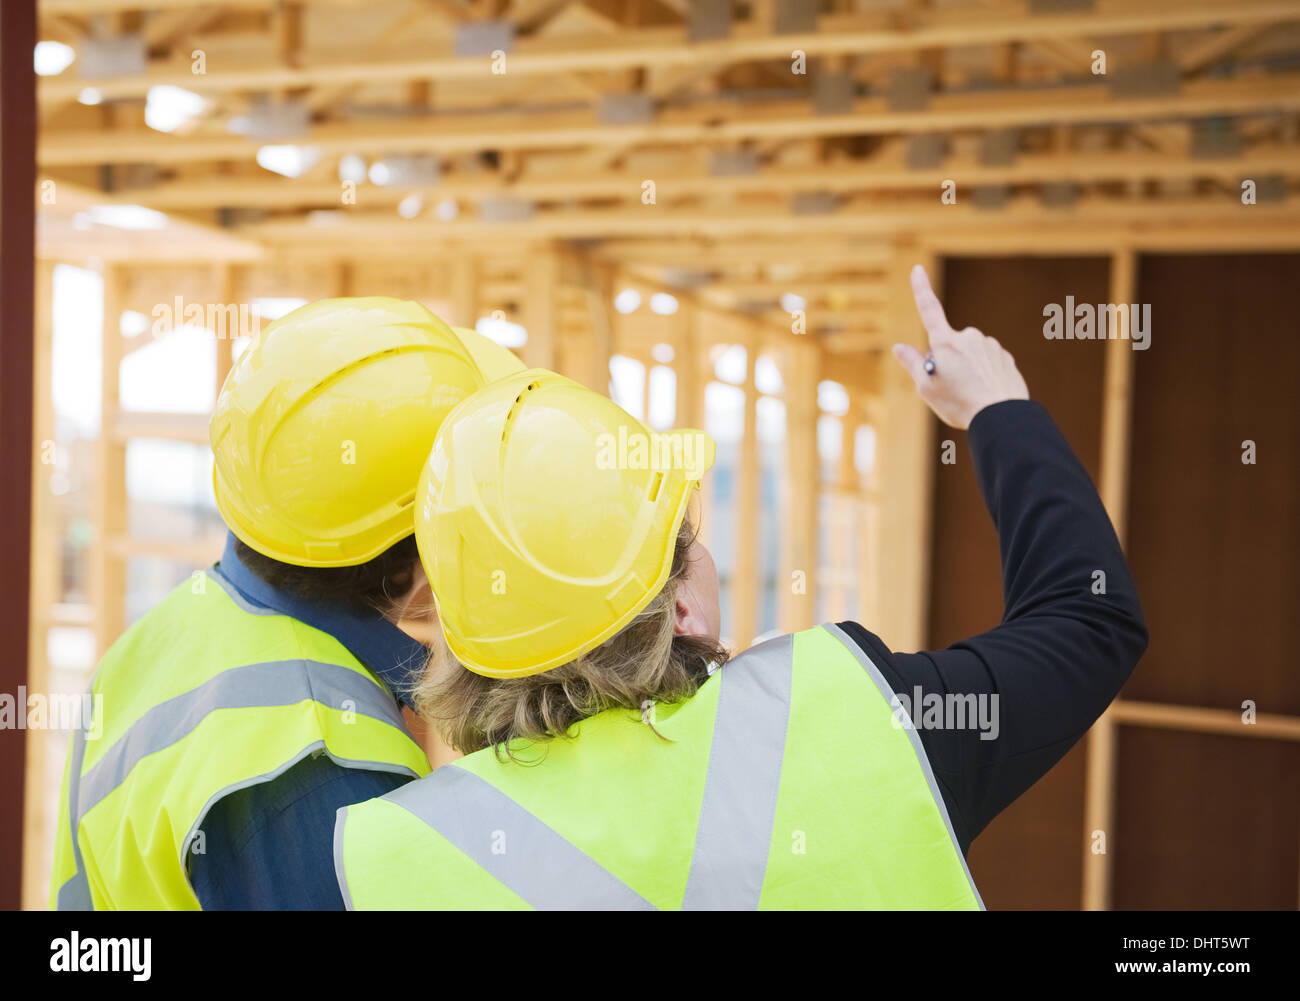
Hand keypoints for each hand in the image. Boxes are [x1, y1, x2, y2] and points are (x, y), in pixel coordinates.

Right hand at [892, 265, 1029, 429]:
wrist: (1001, 416)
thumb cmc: (959, 404)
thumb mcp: (926, 388)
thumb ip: (912, 364)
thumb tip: (899, 347)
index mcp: (945, 343)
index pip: (929, 309)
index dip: (921, 289)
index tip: (917, 269)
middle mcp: (968, 338)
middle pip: (949, 345)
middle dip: (946, 360)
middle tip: (949, 387)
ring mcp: (989, 346)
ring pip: (970, 354)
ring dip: (966, 368)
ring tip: (970, 393)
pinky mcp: (1005, 357)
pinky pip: (987, 363)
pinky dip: (983, 375)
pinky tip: (985, 393)